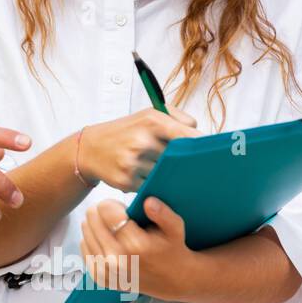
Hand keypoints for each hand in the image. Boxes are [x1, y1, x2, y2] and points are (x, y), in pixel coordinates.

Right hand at [76, 106, 198, 191]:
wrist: (90, 148)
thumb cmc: (126, 131)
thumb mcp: (147, 115)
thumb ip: (178, 117)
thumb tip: (199, 133)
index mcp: (152, 121)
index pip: (186, 135)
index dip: (201, 147)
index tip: (211, 154)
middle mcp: (142, 141)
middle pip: (179, 160)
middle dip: (184, 163)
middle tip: (191, 166)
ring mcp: (133, 162)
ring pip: (167, 176)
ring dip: (169, 176)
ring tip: (163, 169)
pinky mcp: (126, 181)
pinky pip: (152, 187)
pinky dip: (153, 184)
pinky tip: (146, 177)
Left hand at [79, 197, 200, 300]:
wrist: (173, 280)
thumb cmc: (173, 248)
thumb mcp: (176, 228)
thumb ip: (163, 213)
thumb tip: (148, 201)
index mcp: (136, 245)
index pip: (105, 210)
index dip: (112, 203)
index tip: (122, 207)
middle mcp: (117, 259)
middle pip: (92, 219)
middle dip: (103, 212)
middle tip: (118, 217)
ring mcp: (106, 271)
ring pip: (86, 232)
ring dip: (96, 225)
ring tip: (114, 228)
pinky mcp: (100, 278)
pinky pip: (84, 248)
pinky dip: (92, 240)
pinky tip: (105, 239)